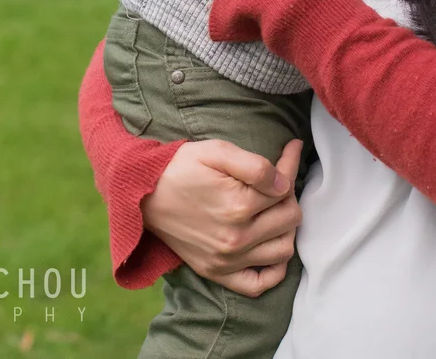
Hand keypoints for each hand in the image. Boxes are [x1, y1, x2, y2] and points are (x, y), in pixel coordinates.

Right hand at [141, 137, 303, 295]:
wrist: (145, 193)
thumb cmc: (182, 167)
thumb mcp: (217, 151)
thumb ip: (256, 165)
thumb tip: (284, 182)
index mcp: (238, 205)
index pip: (286, 188)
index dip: (289, 166)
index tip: (289, 151)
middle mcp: (236, 238)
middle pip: (290, 219)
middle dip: (288, 195)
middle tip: (276, 180)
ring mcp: (227, 260)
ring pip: (284, 250)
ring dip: (286, 228)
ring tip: (273, 209)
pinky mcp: (217, 273)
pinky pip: (259, 284)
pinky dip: (273, 270)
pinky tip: (269, 246)